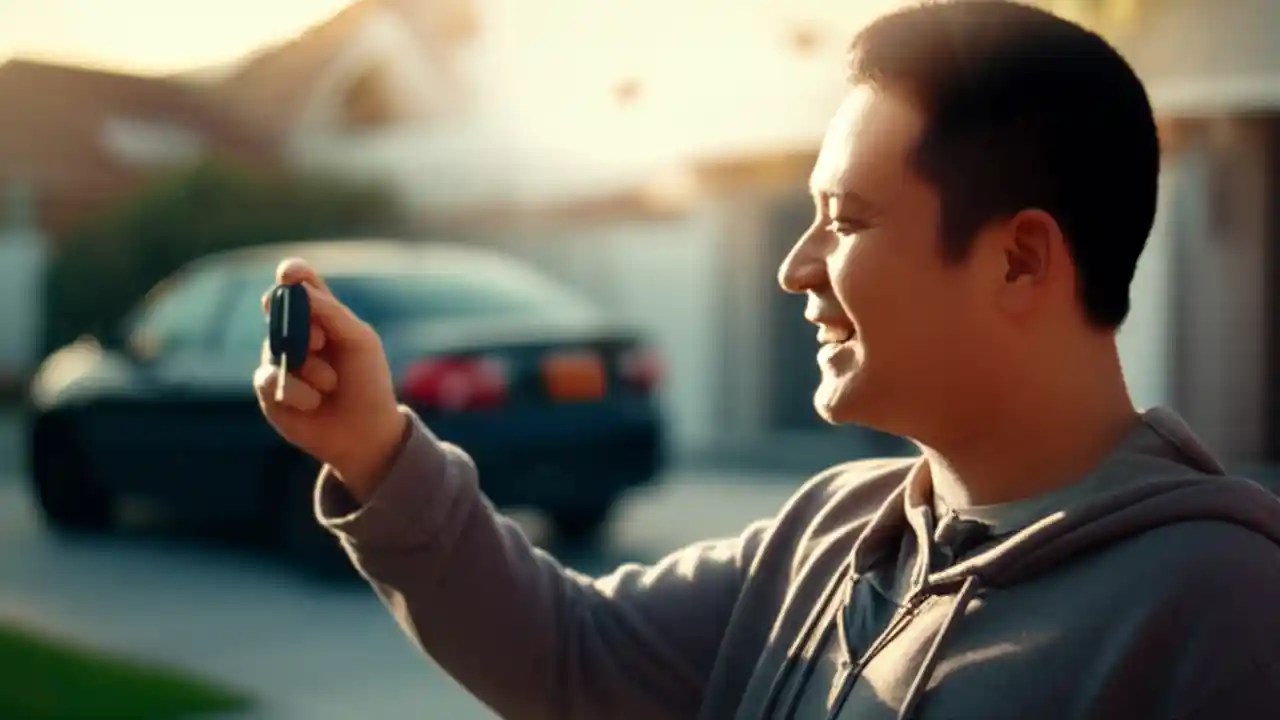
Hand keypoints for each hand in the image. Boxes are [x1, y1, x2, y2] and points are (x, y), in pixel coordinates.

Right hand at [253, 258, 405, 502]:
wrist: (364, 432)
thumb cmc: (368, 382)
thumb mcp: (360, 342)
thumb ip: (332, 313)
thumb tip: (299, 289)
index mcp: (321, 315)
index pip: (300, 285)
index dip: (291, 275)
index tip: (289, 274)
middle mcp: (295, 333)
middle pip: (277, 309)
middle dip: (297, 323)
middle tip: (320, 341)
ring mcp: (278, 360)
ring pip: (277, 347)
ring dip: (311, 367)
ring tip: (332, 384)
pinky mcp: (268, 389)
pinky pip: (270, 378)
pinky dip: (300, 392)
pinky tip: (316, 402)